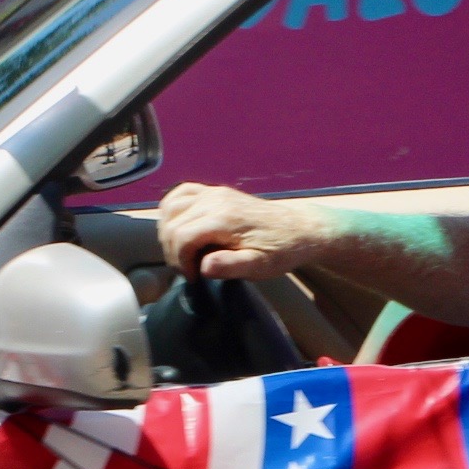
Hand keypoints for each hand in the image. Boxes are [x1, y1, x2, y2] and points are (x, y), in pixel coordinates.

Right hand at [157, 183, 331, 282]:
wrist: (300, 229)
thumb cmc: (281, 250)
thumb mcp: (260, 266)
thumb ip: (231, 266)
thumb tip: (204, 267)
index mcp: (224, 219)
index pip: (181, 237)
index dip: (180, 262)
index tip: (193, 277)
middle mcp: (215, 200)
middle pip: (172, 223)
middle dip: (173, 251)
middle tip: (188, 269)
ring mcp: (215, 192)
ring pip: (170, 206)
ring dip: (168, 231)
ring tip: (183, 252)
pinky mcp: (216, 191)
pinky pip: (181, 192)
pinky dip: (172, 209)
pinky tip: (177, 226)